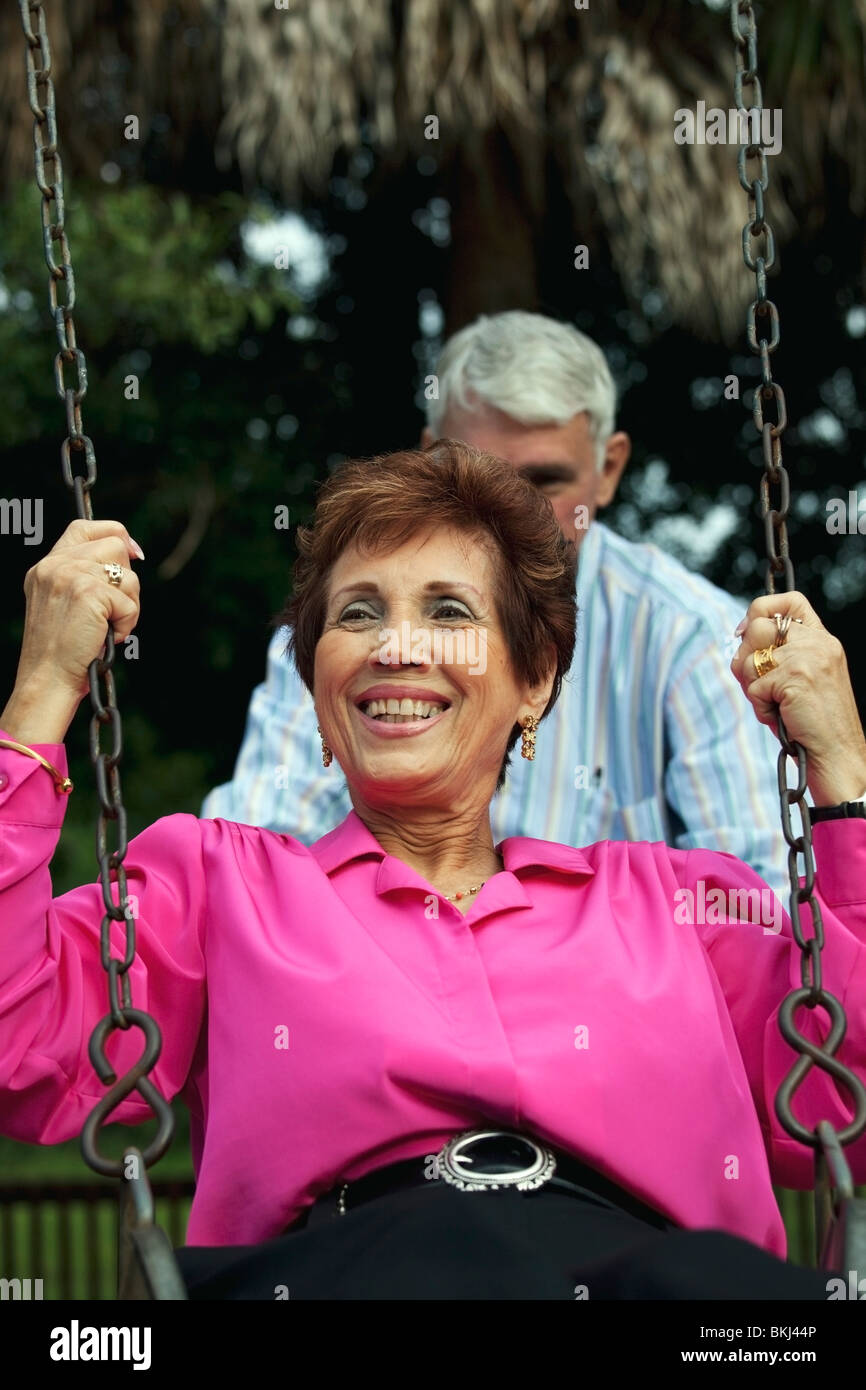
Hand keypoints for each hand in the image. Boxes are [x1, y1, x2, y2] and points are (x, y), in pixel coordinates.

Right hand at [14, 519, 142, 704]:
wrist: (48, 678)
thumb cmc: (62, 651)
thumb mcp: (63, 604)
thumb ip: (84, 577)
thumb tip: (131, 552)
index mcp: (46, 567)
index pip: (84, 527)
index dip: (115, 533)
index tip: (134, 553)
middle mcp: (55, 566)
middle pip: (115, 547)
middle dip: (126, 581)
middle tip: (112, 612)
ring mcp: (71, 576)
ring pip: (128, 575)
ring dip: (128, 605)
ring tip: (107, 628)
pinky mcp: (89, 593)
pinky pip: (130, 602)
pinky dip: (127, 623)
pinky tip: (106, 636)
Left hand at [730, 592, 865, 805]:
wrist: (838, 755)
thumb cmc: (812, 723)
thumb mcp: (799, 678)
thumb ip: (777, 654)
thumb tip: (738, 636)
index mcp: (822, 639)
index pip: (789, 601)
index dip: (761, 610)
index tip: (745, 633)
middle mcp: (817, 642)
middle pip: (756, 626)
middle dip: (746, 659)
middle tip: (760, 685)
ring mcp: (808, 658)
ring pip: (748, 658)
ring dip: (752, 687)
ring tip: (776, 704)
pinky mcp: (795, 677)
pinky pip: (753, 688)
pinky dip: (760, 708)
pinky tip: (782, 717)